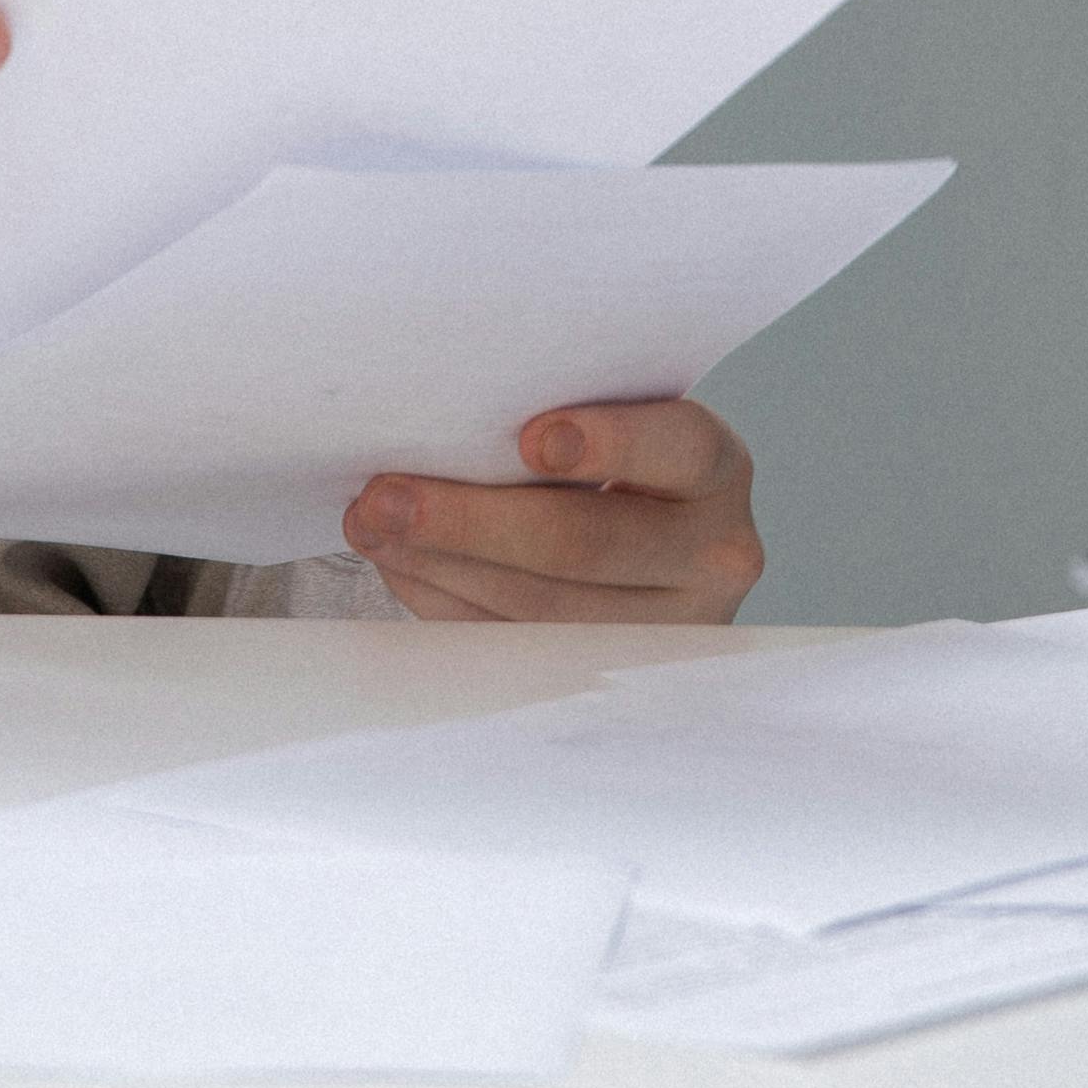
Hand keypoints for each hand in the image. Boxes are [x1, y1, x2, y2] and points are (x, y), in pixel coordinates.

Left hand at [345, 396, 764, 624]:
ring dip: (443, 566)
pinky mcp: (614, 670)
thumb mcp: (620, 420)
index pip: (675, 448)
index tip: (530, 440)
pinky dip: (447, 602)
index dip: (608, 444)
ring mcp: (669, 628)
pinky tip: (400, 565)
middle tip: (386, 497)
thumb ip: (561, 418)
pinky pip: (518, 644)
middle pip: (588, 543)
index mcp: (716, 471)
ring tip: (372, 526)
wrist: (659, 541)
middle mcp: (711, 554)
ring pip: (544, 608)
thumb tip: (435, 419)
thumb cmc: (617, 457)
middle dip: (473, 522)